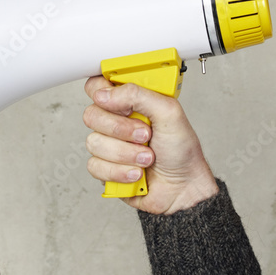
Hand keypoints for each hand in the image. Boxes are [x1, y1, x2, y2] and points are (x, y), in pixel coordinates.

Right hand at [83, 75, 218, 214]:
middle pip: (91, 115)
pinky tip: (137, 173)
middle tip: (145, 135)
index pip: (99, 86)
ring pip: (93, 142)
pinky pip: (95, 166)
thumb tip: (105, 94)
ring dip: (125, 154)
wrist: (183, 188)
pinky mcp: (106, 168)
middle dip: (121, 129)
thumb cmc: (181, 151)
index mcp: (131, 102)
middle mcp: (117, 121)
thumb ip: (138, 94)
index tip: (123, 106)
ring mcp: (110, 145)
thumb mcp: (170, 113)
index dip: (103, 93)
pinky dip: (120, 171)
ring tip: (147, 158)